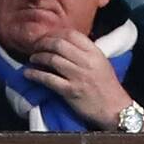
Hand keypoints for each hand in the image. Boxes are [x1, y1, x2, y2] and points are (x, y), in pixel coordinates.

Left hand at [24, 33, 143, 130]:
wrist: (115, 110)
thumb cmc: (107, 86)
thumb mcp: (101, 62)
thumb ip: (85, 51)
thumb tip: (64, 42)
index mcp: (95, 53)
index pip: (72, 34)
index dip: (55, 33)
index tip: (46, 36)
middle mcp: (87, 62)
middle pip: (58, 44)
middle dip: (42, 43)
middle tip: (35, 46)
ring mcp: (78, 76)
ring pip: (52, 59)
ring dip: (37, 57)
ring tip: (32, 59)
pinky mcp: (71, 91)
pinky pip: (48, 79)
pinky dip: (35, 75)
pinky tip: (28, 73)